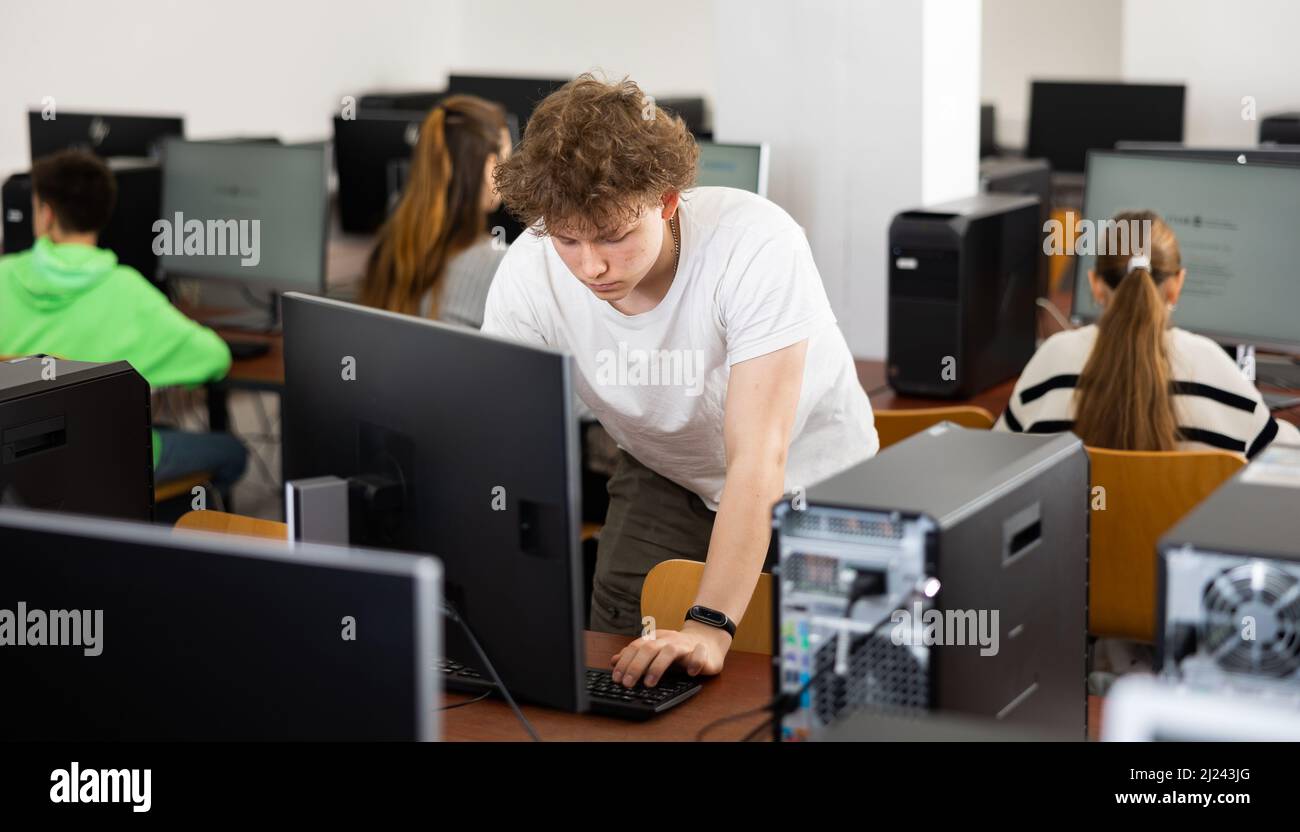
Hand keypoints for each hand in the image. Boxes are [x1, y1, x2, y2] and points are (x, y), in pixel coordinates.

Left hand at [610, 621, 730, 687]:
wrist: (707, 640)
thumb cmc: (678, 650)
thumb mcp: (655, 652)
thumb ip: (635, 656)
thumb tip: (613, 660)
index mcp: (656, 638)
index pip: (636, 647)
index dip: (625, 662)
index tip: (616, 677)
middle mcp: (670, 640)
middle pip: (650, 648)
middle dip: (636, 666)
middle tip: (627, 683)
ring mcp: (687, 645)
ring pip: (670, 651)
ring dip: (658, 667)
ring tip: (649, 683)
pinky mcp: (704, 651)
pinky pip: (700, 654)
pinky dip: (695, 662)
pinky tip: (690, 673)